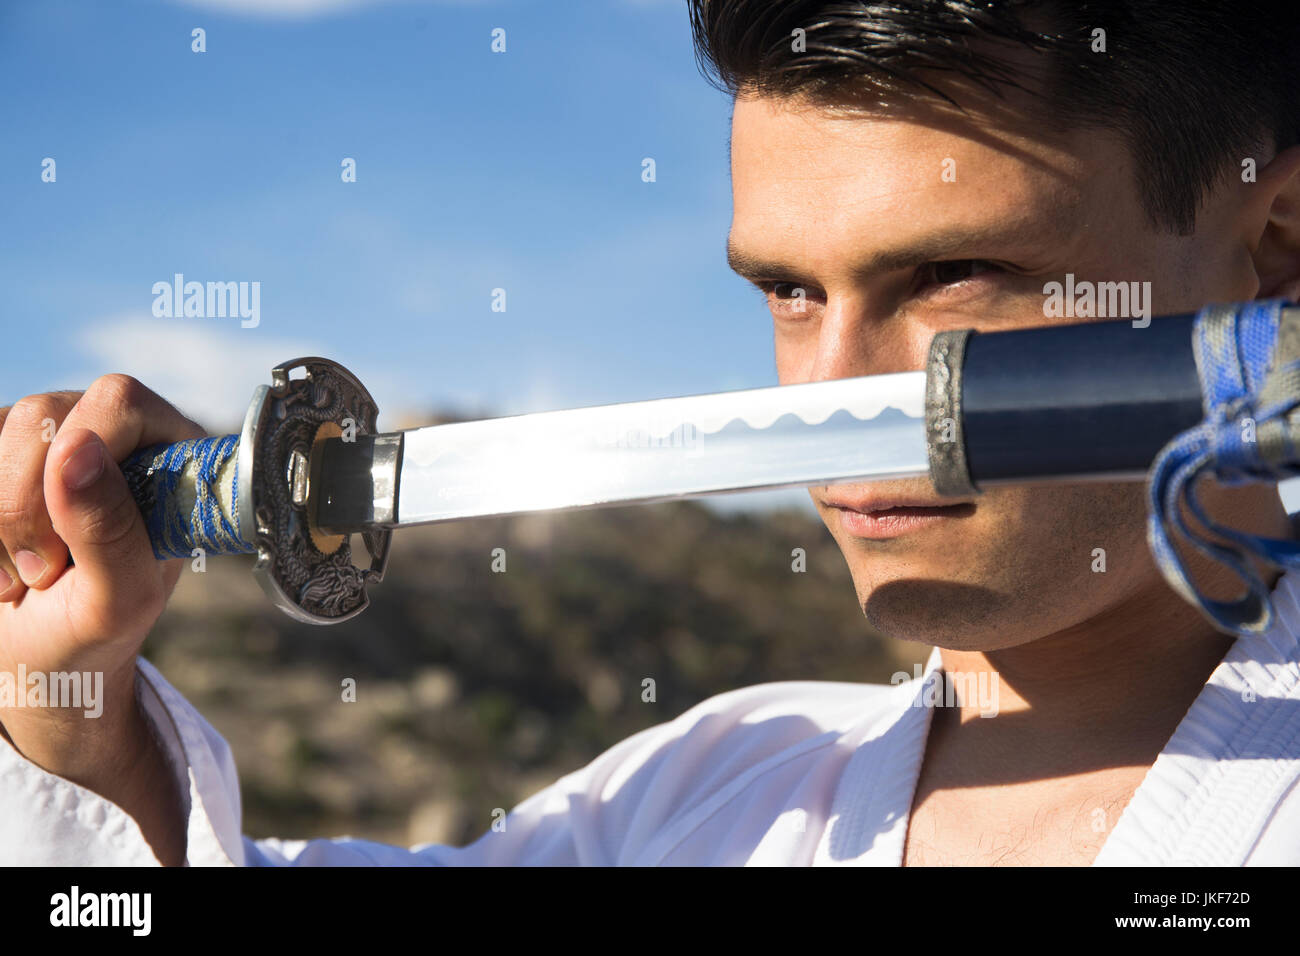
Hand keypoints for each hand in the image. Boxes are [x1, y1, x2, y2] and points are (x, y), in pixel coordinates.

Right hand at [0, 374, 204, 863]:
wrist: (32, 661)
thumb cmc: (91, 635)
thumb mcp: (115, 601)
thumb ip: (109, 528)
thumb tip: (77, 446)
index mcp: (171, 454)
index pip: (121, 403)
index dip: (83, 465)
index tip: (69, 547)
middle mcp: (114, 431)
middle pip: (45, 412)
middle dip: (26, 502)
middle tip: (43, 573)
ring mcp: (51, 435)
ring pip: (0, 425)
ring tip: (22, 574)